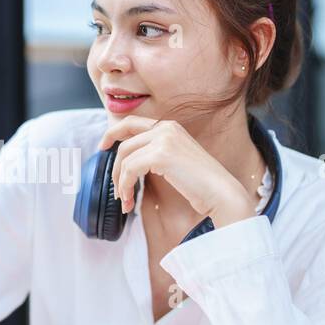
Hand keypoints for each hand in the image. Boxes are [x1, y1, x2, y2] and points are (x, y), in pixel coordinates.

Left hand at [98, 116, 253, 226]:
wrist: (221, 192)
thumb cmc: (201, 183)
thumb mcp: (176, 160)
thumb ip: (156, 153)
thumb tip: (130, 162)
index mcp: (170, 126)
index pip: (132, 122)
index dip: (113, 132)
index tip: (103, 146)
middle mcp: (166, 128)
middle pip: (124, 141)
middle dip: (113, 166)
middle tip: (114, 187)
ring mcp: (163, 139)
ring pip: (125, 158)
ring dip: (120, 183)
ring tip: (126, 201)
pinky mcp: (160, 155)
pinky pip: (129, 170)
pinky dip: (125, 187)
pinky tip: (131, 201)